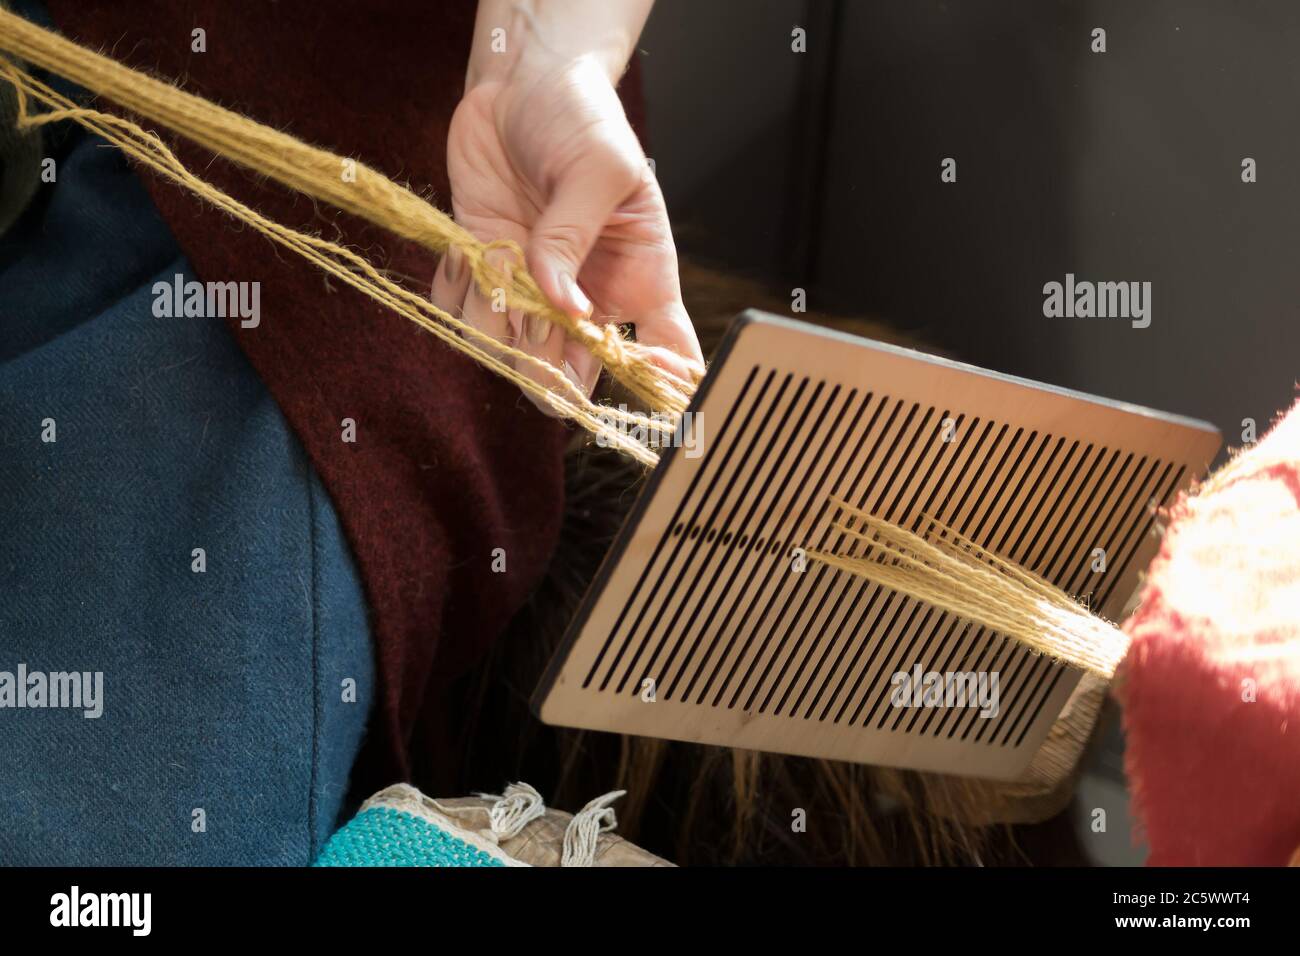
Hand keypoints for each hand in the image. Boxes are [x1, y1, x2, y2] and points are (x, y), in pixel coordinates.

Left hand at [435, 53, 702, 411]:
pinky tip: (466, 251)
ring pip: (511, 355)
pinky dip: (457, 295)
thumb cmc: (583, 118)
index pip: (668, 355)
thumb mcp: (597, 168)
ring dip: (495, 324)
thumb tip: (561, 304)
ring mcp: (533, 291)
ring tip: (495, 259)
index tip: (639, 370)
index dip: (660, 385)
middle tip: (537, 315)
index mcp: (639, 281)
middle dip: (551, 366)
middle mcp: (587, 299)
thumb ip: (574, 236)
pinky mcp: (484, 272)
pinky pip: (464, 314)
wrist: (521, 84)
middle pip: (574, 376)